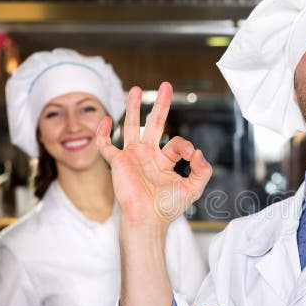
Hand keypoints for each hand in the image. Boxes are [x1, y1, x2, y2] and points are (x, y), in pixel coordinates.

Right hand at [97, 82, 211, 228]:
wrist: (148, 219)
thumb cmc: (168, 207)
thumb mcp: (193, 188)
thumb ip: (202, 170)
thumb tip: (199, 151)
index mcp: (165, 161)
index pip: (175, 142)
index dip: (185, 145)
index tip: (190, 154)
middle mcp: (148, 156)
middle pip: (154, 124)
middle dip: (160, 105)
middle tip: (166, 85)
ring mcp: (132, 157)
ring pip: (132, 126)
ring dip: (134, 108)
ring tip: (135, 89)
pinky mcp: (118, 162)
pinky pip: (106, 145)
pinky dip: (103, 132)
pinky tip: (106, 119)